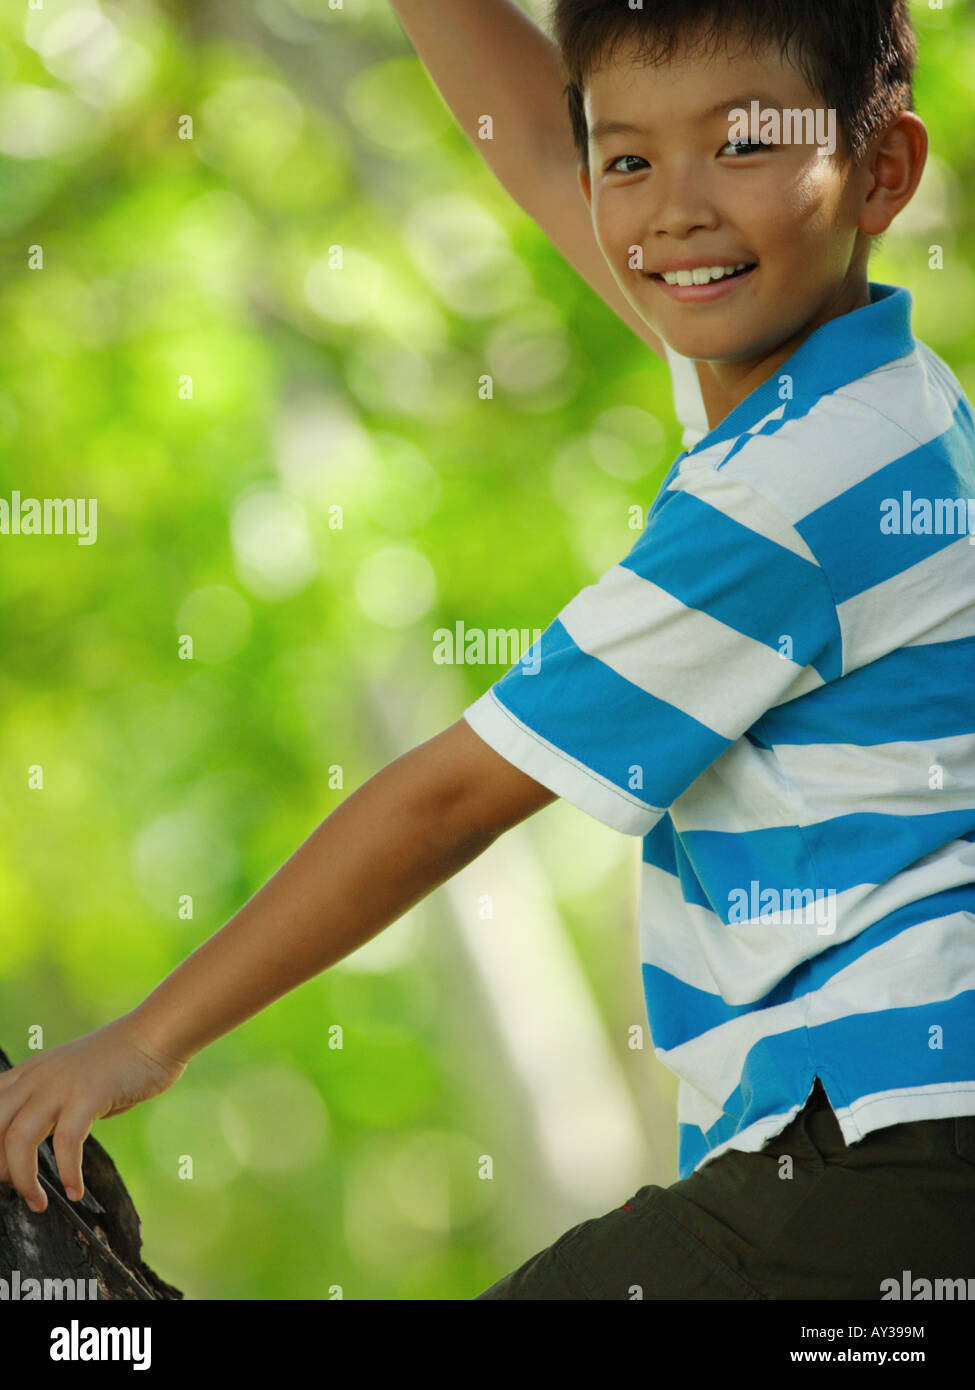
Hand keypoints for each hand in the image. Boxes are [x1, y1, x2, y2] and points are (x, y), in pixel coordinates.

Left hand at [0, 1016, 186, 1213]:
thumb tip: (36, 1148)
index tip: (2, 1173)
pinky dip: (68, 1173)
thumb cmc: (119, 1062)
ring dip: (23, 1179)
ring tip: (38, 1202)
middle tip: (12, 1189)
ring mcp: (60, 1085)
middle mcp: (37, 1078)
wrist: (154, 1034)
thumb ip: (50, 1108)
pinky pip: (67, 1144)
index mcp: (29, 1074)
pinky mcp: (88, 1095)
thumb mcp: (71, 1081)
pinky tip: (75, 1190)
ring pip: (19, 1140)